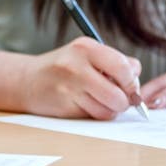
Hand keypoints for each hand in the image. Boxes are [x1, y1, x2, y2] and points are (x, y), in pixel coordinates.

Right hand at [20, 37, 142, 119]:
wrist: (28, 80)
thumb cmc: (63, 68)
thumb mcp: (86, 54)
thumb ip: (114, 63)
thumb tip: (137, 83)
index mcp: (86, 47)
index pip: (124, 67)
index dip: (132, 81)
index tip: (130, 86)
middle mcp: (76, 66)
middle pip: (120, 94)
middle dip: (123, 101)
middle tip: (118, 98)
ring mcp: (69, 88)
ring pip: (108, 110)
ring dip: (109, 110)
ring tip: (98, 100)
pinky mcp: (64, 107)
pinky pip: (93, 117)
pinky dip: (94, 114)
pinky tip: (83, 104)